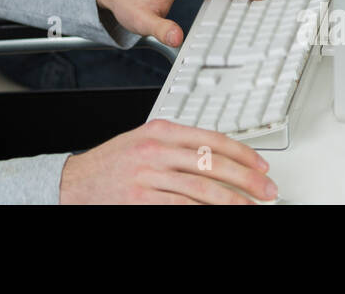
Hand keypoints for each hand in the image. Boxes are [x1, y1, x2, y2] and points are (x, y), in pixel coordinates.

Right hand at [59, 118, 277, 202]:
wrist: (77, 181)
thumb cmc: (114, 162)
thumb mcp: (145, 140)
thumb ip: (179, 143)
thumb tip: (220, 156)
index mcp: (161, 130)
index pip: (212, 138)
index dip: (243, 153)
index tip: (262, 166)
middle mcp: (156, 150)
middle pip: (213, 163)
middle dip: (247, 179)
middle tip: (267, 190)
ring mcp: (149, 176)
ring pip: (202, 189)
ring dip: (233, 201)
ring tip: (251, 207)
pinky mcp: (142, 200)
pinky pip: (183, 208)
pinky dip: (206, 212)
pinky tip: (219, 214)